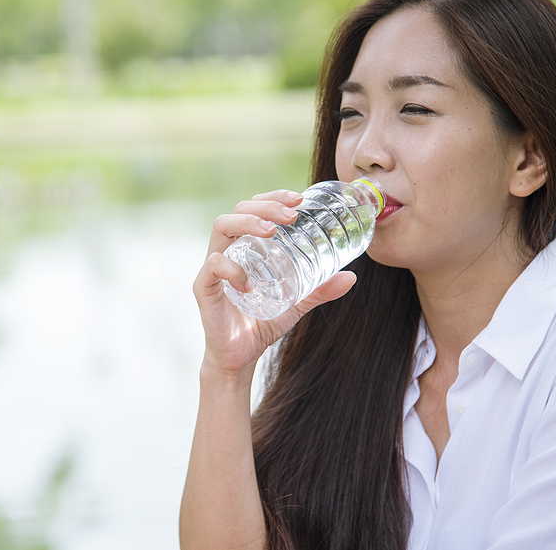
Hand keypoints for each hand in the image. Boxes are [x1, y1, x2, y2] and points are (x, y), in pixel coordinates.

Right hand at [193, 189, 356, 381]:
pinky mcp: (204, 286)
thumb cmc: (262, 324)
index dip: (274, 197)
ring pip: (221, 227)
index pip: (254, 208)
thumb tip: (351, 277)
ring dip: (247, 222)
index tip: (299, 198)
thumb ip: (319, 289)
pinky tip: (249, 282)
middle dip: (265, 206)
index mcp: (245, 246)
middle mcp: (227, 249)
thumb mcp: (297, 303)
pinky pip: (213, 266)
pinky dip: (232, 269)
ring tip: (271, 231)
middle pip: (238, 210)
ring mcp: (213, 266)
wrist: (239, 357)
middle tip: (291, 215)